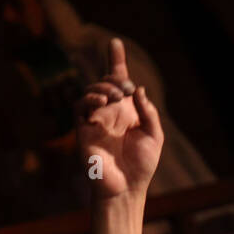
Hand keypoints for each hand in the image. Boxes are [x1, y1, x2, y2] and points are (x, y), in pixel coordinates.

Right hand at [75, 37, 162, 198]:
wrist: (126, 189)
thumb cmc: (141, 167)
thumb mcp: (154, 136)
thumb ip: (147, 112)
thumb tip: (136, 89)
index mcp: (126, 113)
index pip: (119, 82)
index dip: (116, 62)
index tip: (115, 43)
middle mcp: (109, 113)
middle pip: (105, 82)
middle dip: (114, 77)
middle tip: (124, 89)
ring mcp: (95, 120)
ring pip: (91, 91)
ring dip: (102, 87)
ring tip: (115, 96)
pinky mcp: (83, 130)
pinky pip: (80, 107)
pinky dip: (89, 98)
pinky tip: (101, 101)